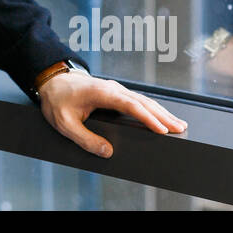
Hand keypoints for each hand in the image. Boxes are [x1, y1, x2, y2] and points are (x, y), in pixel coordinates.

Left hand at [37, 71, 186, 157]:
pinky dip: (151, 109)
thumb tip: (107, 151)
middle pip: (143, 102)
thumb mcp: (65, 124)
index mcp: (102, 93)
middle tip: (180, 128)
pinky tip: (159, 116)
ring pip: (143, 100)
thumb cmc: (57, 100)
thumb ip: (85, 139)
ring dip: (161, 112)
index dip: (148, 118)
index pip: (131, 106)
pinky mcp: (114, 92)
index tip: (162, 129)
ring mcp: (115, 89)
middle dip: (163, 116)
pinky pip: (137, 100)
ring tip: (177, 124)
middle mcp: (112, 88)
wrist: (51, 81)